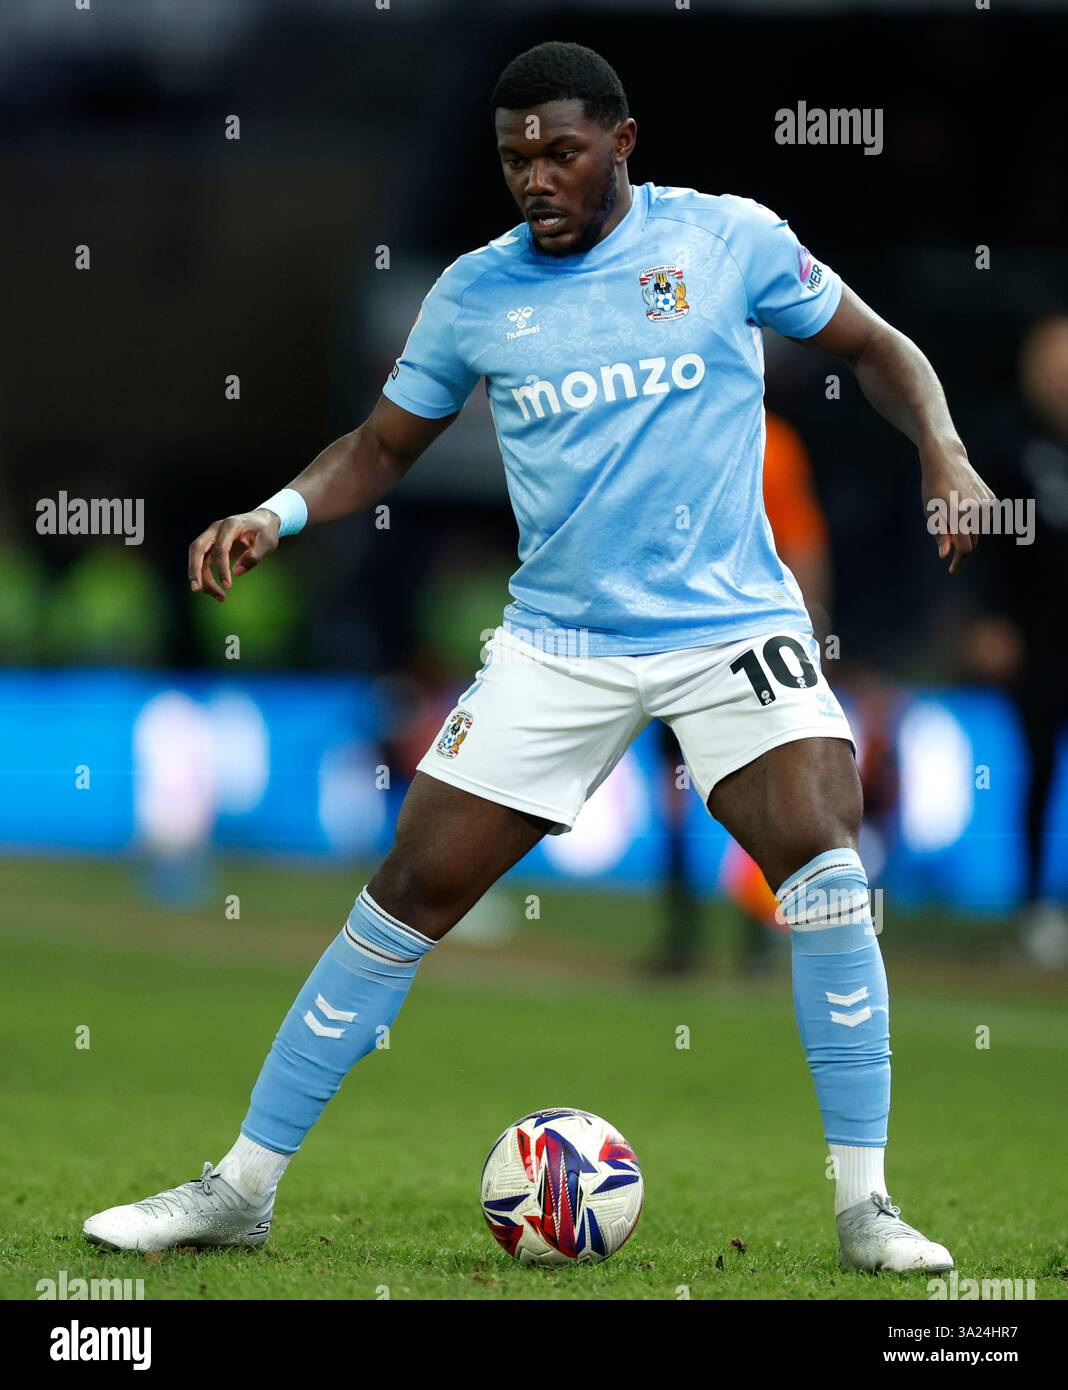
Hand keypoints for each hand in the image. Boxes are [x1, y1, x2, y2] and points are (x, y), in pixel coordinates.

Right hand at [187, 508, 280, 601]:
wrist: (262, 521)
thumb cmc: (265, 531)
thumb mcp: (267, 542)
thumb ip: (254, 556)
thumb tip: (237, 573)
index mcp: (230, 525)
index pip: (220, 548)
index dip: (221, 568)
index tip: (228, 586)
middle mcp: (215, 529)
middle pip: (197, 549)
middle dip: (194, 570)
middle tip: (196, 589)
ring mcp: (211, 537)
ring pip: (198, 558)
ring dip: (202, 579)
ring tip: (220, 598)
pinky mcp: (210, 547)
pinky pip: (202, 563)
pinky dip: (206, 578)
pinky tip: (217, 592)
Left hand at [920, 440, 997, 574]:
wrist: (947, 461)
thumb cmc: (933, 488)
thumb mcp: (930, 512)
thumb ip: (940, 534)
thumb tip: (945, 554)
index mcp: (958, 515)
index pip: (965, 548)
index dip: (959, 561)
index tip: (952, 569)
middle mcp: (975, 510)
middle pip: (973, 542)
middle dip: (961, 548)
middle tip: (949, 550)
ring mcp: (986, 504)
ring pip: (979, 531)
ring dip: (967, 533)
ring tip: (952, 517)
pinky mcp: (992, 499)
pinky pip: (984, 520)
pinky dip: (974, 521)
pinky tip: (964, 507)